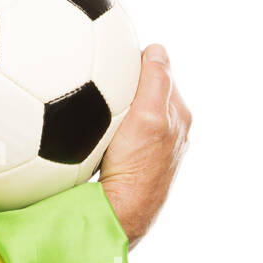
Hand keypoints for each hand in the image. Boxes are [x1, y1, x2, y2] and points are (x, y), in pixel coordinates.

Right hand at [98, 44, 190, 248]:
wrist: (117, 213)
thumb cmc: (136, 168)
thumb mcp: (149, 117)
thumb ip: (156, 81)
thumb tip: (155, 49)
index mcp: (179, 117)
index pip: (160, 73)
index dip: (136, 62)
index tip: (111, 57)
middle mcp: (167, 133)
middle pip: (142, 91)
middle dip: (121, 81)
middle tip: (93, 73)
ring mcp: (146, 150)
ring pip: (126, 112)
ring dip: (108, 103)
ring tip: (86, 98)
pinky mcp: (125, 163)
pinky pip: (113, 133)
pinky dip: (100, 126)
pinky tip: (83, 129)